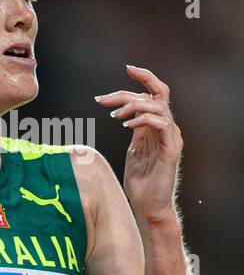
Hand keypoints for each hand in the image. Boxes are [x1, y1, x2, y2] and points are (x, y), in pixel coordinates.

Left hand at [94, 65, 183, 226]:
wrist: (148, 206)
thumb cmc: (140, 182)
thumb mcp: (134, 152)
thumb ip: (134, 133)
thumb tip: (124, 117)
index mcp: (157, 127)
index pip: (154, 94)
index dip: (142, 79)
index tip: (126, 68)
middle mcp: (166, 128)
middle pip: (154, 95)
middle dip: (127, 92)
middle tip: (102, 100)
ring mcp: (170, 138)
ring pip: (158, 106)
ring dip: (134, 106)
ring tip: (114, 116)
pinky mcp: (171, 150)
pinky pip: (162, 125)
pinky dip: (144, 121)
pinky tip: (127, 126)